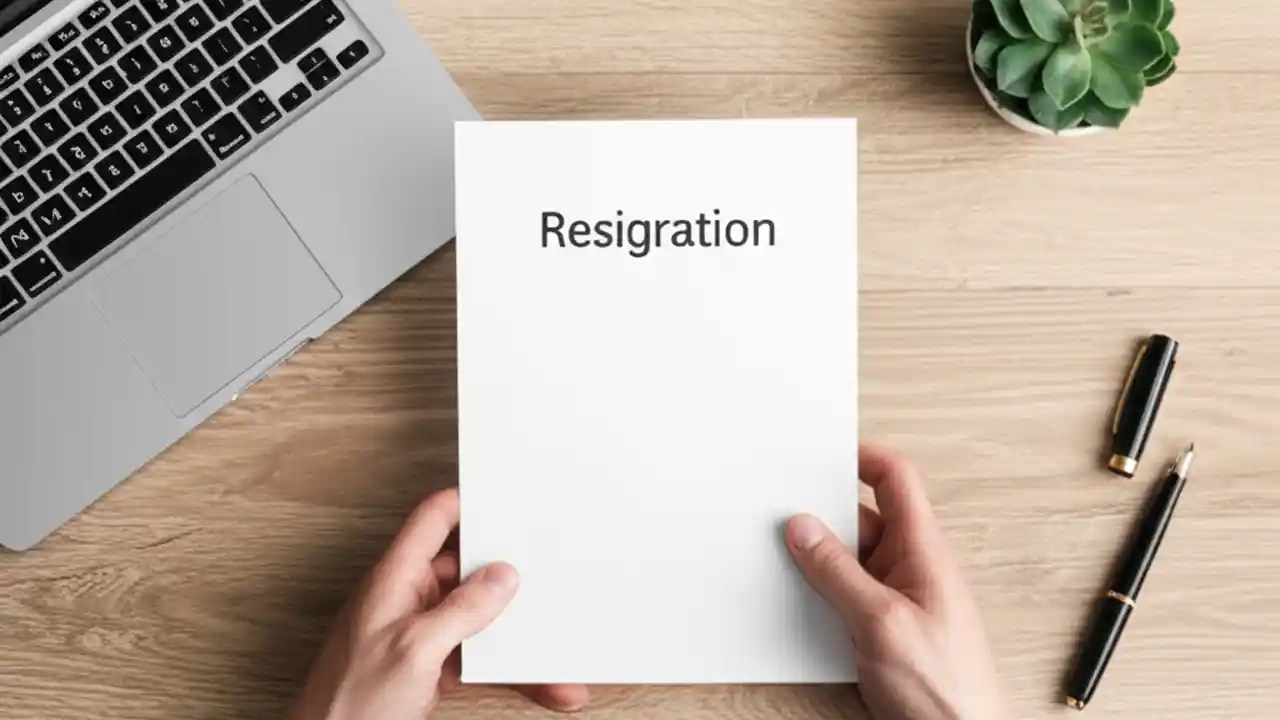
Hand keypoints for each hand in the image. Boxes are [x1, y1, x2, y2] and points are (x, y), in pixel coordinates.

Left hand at [289, 489, 588, 718]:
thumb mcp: (414, 650)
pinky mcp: (429, 668)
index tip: (507, 499)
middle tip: (547, 577)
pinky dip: (508, 670)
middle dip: (509, 580)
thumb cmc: (349, 705)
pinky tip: (537, 683)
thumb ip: (461, 609)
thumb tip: (499, 576)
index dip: (468, 502)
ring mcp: (419, 635)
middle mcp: (407, 601)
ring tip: (552, 654)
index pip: (432, 520)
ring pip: (479, 621)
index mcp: (395, 580)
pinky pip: (477, 657)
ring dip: (516, 638)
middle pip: (467, 572)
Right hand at [785, 444, 1012, 719]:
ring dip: (817, 561)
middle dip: (823, 514)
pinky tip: (798, 604)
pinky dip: (819, 594)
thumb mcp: (881, 623)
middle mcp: (911, 569)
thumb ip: (838, 572)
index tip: (822, 451)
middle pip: (861, 520)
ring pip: (848, 561)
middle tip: (781, 511)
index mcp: (924, 552)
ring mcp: (897, 600)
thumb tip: (803, 528)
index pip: (896, 481)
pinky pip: (844, 596)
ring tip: (781, 563)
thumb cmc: (947, 691)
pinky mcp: (883, 631)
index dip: (862, 457)